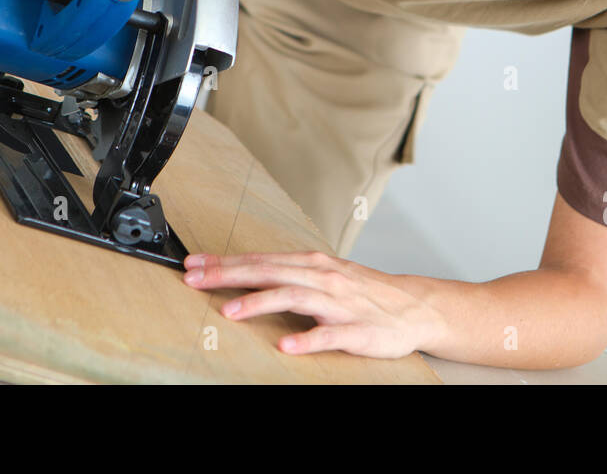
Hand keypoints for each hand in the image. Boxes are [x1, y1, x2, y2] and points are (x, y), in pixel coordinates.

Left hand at [182, 251, 447, 358]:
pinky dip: (306, 339)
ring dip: (260, 303)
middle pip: (269, 272)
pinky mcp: (357, 330)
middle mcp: (323, 278)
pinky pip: (329, 335)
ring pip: (294, 297)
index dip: (225, 262)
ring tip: (230, 312)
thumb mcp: (324, 276)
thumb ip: (288, 275)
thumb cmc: (364, 292)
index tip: (193, 265)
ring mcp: (340, 303)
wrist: (414, 307)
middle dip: (229, 275)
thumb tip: (247, 274)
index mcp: (312, 264)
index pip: (261, 260)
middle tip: (196, 280)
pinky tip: (285, 346)